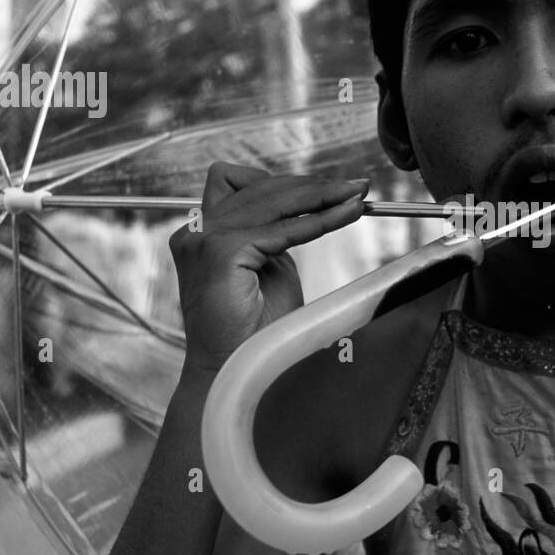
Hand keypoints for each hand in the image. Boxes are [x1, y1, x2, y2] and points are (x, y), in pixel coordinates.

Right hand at [168, 163, 368, 373]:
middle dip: (314, 187)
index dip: (291, 184)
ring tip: (357, 199)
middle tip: (357, 188)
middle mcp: (196, 231)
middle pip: (261, 187)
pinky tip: (343, 218)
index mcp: (203, 232)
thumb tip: (312, 201)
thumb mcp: (270, 266)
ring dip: (321, 198)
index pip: (244, 184)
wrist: (235, 371)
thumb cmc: (255, 329)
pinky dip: (316, 222)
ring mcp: (203, 240)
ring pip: (273, 202)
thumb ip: (278, 231)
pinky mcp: (220, 252)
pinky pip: (281, 229)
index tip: (336, 187)